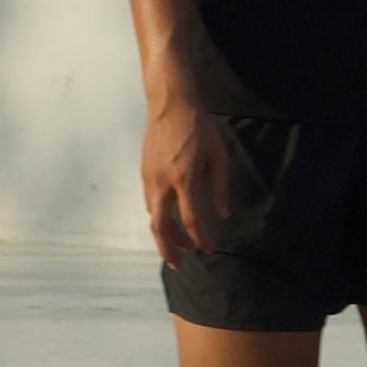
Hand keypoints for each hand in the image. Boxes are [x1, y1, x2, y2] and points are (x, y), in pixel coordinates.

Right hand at [140, 88, 231, 268]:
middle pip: (160, 227)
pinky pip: (150, 202)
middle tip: (179, 264)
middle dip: (169, 249)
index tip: (208, 250)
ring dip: (165, 234)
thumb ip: (220, 187)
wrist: (171, 103)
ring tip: (178, 243)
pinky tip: (169, 218)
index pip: (191, 220)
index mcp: (184, 179)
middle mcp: (162, 183)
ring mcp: (149, 178)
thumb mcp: (218, 155)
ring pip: (153, 216)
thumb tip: (222, 215)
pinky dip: (159, 216)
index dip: (201, 239)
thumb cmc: (200, 126)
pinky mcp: (144, 171)